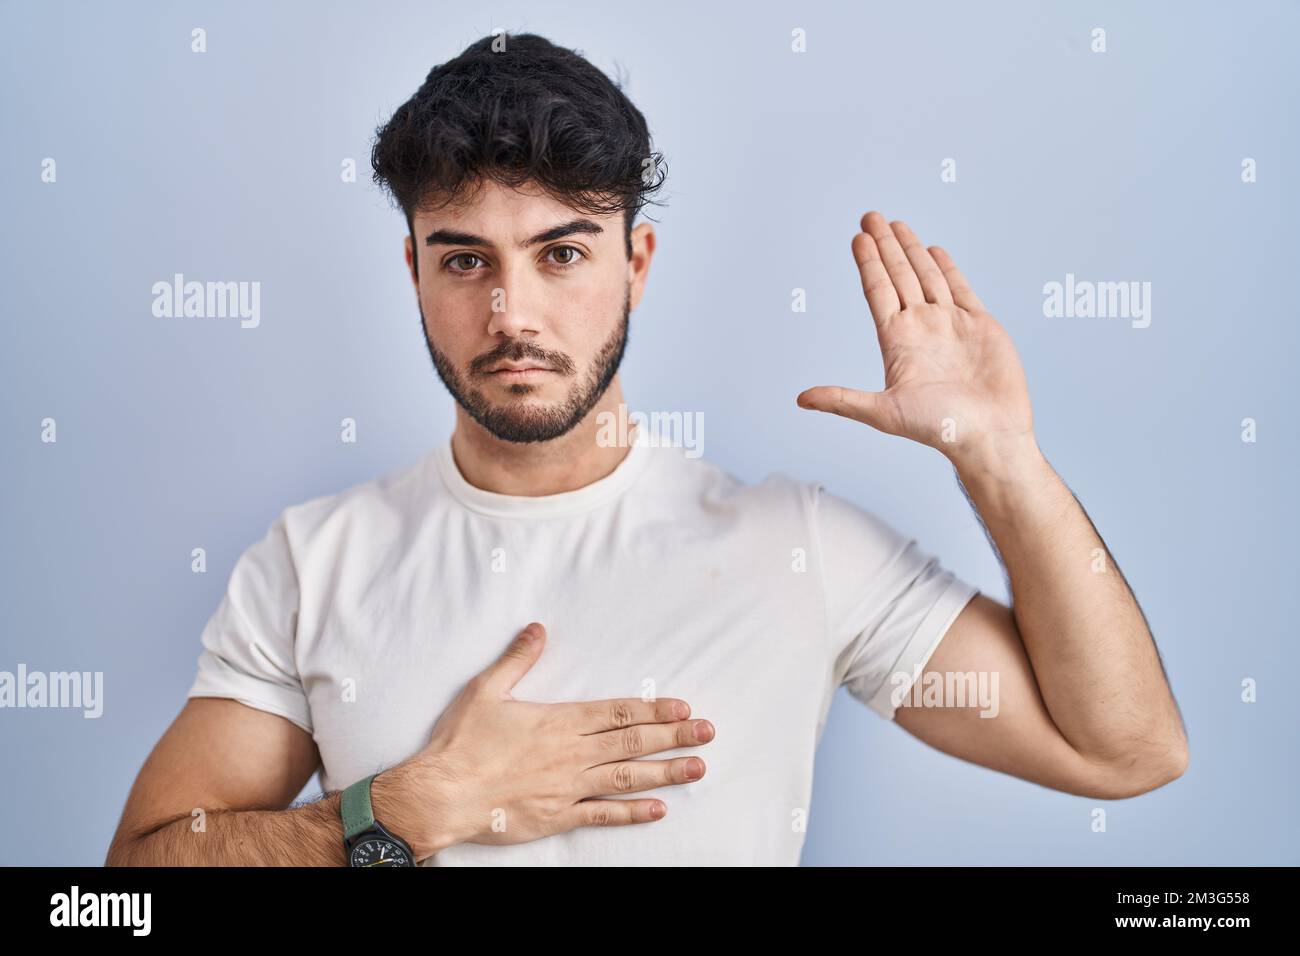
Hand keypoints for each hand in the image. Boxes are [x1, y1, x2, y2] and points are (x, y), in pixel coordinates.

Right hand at [372, 622, 714, 859]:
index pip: (618, 711)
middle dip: (675, 736)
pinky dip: (632, 812)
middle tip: (708, 731)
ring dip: (666, 771)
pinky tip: (658, 808)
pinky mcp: (558, 815)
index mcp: (559, 720)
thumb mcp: (486, 690)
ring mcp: (568, 786)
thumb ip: (517, 659)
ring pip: (628, 776)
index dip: (654, 709)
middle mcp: (572, 752)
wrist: (442, 793)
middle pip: (633, 741)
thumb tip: (537, 629)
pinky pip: (603, 813)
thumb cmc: (461, 743)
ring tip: (698, 768)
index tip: (683, 707)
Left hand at [797, 211, 1036, 470]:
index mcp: (897, 342)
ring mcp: (950, 325)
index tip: (857, 237)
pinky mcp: (980, 326)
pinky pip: (959, 288)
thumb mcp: (883, 413)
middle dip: (884, 246)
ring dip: (911, 250)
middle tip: (870, 215)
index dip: (868, 264)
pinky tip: (933, 250)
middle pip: (898, 276)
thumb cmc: (938, 429)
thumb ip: (842, 401)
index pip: (877, 292)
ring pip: (926, 277)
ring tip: (896, 224)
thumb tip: (800, 399)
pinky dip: (946, 268)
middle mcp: (921, 328)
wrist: (989, 436)